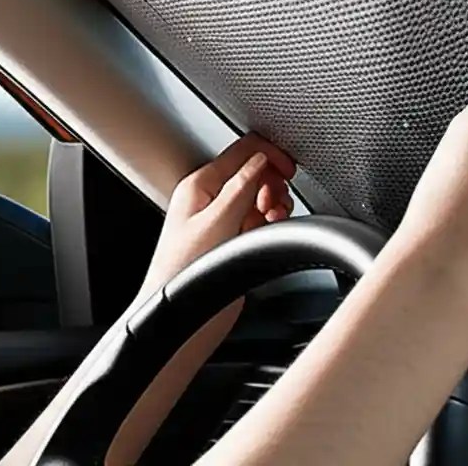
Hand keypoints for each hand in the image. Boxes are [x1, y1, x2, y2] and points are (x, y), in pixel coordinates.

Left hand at [142, 134, 296, 293]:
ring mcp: (222, 218)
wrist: (179, 316)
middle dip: (273, 183)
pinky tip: (270, 228)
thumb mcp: (217, 223)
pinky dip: (270, 220)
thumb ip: (241, 188)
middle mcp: (209, 199)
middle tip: (276, 202)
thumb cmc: (181, 273)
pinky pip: (259, 218)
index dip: (269, 154)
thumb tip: (260, 159)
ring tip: (274, 216)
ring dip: (274, 202)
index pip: (241, 151)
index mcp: (200, 186)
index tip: (288, 169)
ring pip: (259, 196)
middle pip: (254, 172)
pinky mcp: (232, 238)